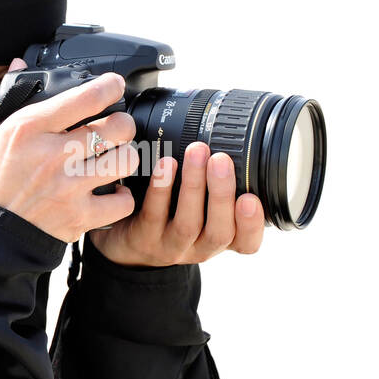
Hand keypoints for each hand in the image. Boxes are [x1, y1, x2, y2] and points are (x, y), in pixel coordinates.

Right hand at [0, 63, 141, 242]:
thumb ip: (2, 98)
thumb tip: (19, 65)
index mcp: (29, 128)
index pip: (86, 97)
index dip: (110, 86)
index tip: (115, 86)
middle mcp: (54, 155)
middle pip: (117, 127)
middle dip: (123, 124)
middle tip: (117, 128)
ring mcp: (69, 187)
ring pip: (125, 160)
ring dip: (124, 158)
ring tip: (114, 159)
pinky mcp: (78, 217)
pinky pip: (121, 202)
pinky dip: (121, 198)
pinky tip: (110, 192)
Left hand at [88, 142, 264, 266]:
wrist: (126, 240)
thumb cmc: (171, 215)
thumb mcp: (200, 208)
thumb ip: (217, 184)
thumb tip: (230, 132)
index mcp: (219, 237)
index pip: (247, 242)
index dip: (252, 224)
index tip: (251, 198)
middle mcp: (199, 247)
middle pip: (219, 231)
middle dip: (222, 194)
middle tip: (221, 160)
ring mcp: (170, 246)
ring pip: (188, 224)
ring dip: (194, 186)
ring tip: (196, 152)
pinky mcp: (143, 239)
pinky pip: (153, 215)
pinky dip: (161, 188)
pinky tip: (165, 164)